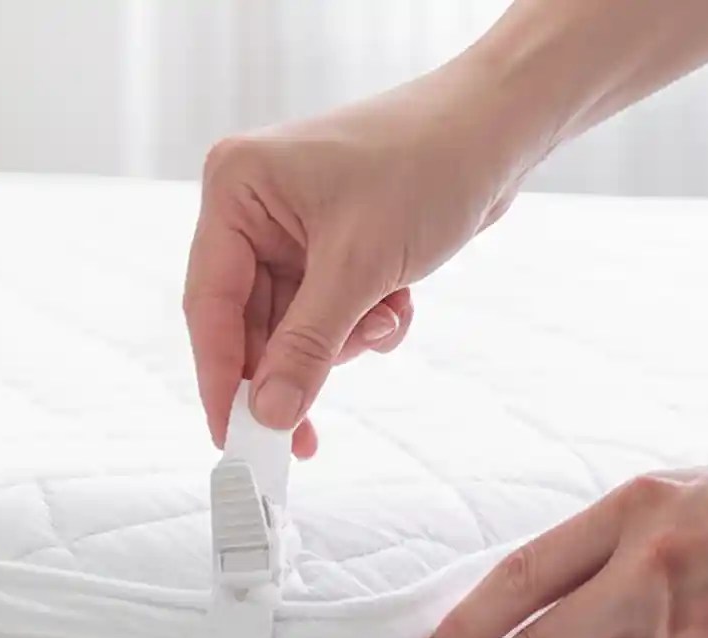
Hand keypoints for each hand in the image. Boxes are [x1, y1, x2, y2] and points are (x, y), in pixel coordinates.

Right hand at [183, 62, 530, 455]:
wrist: (499, 129)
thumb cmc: (426, 166)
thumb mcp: (359, 266)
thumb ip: (308, 346)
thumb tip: (271, 415)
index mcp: (236, 189)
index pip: (209, 302)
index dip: (220, 377)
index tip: (234, 437)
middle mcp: (254, 206)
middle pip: (251, 322)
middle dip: (296, 364)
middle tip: (305, 437)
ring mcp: (293, 226)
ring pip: (295, 325)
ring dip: (343, 339)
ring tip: (387, 315)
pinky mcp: (332, 242)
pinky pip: (330, 311)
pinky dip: (364, 320)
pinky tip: (399, 300)